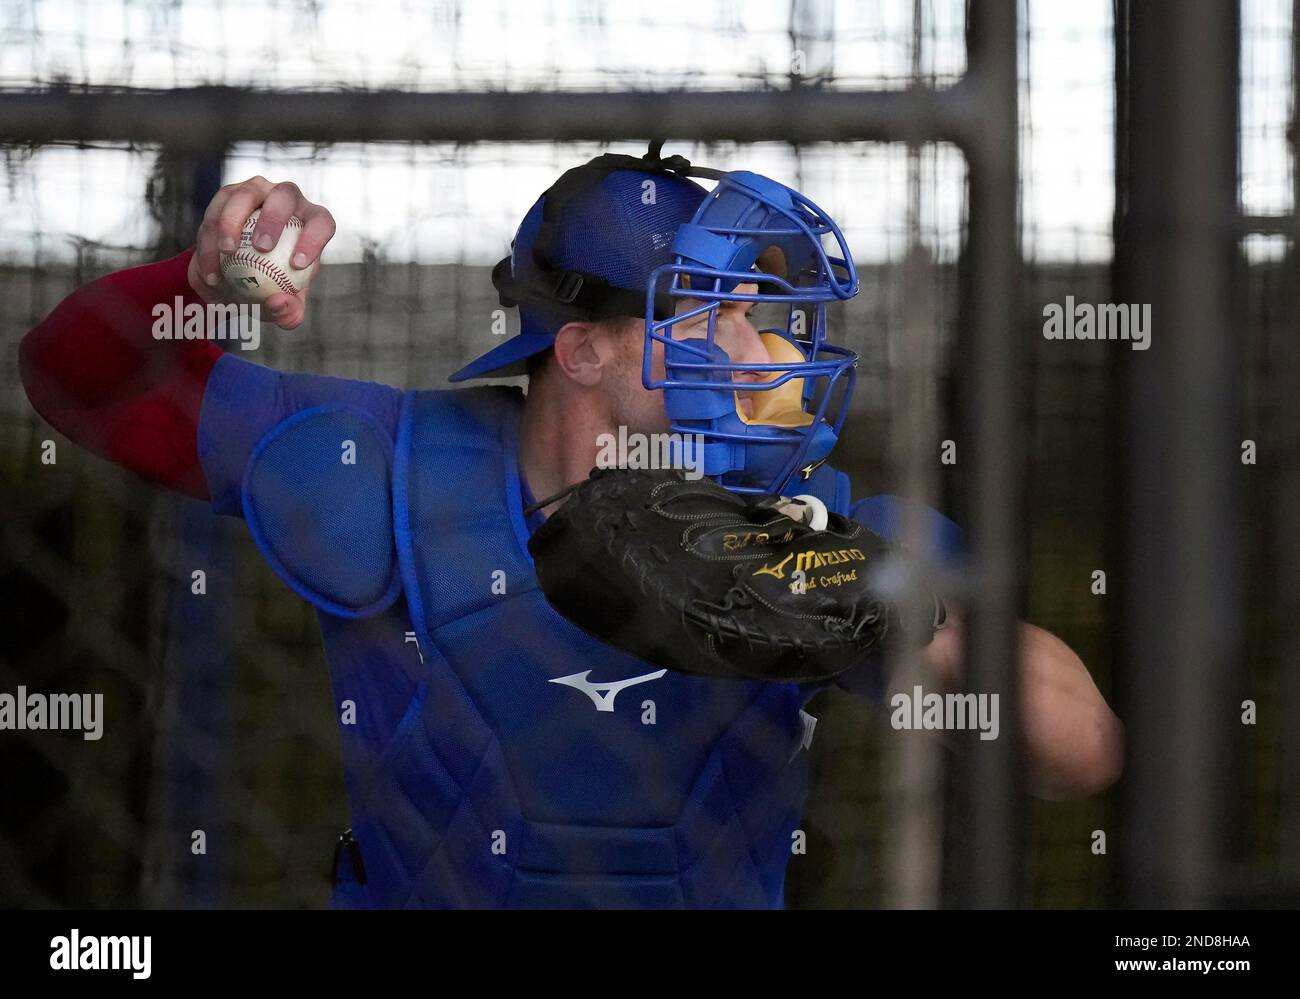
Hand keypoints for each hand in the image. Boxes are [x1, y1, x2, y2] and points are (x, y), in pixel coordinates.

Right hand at [187, 176, 335, 329]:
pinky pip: (215, 210)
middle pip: (284, 195)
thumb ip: (288, 312)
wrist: (232, 281)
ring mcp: (256, 192)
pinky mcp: (227, 196)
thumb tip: (280, 302)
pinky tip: (210, 270)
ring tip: (229, 253)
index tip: (297, 264)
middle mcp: (286, 199)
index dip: (314, 238)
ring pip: (244, 195)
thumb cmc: (269, 291)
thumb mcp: (281, 309)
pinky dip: (211, 240)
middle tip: (262, 248)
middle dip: (274, 218)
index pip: (321, 222)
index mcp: (311, 223)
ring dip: (233, 222)